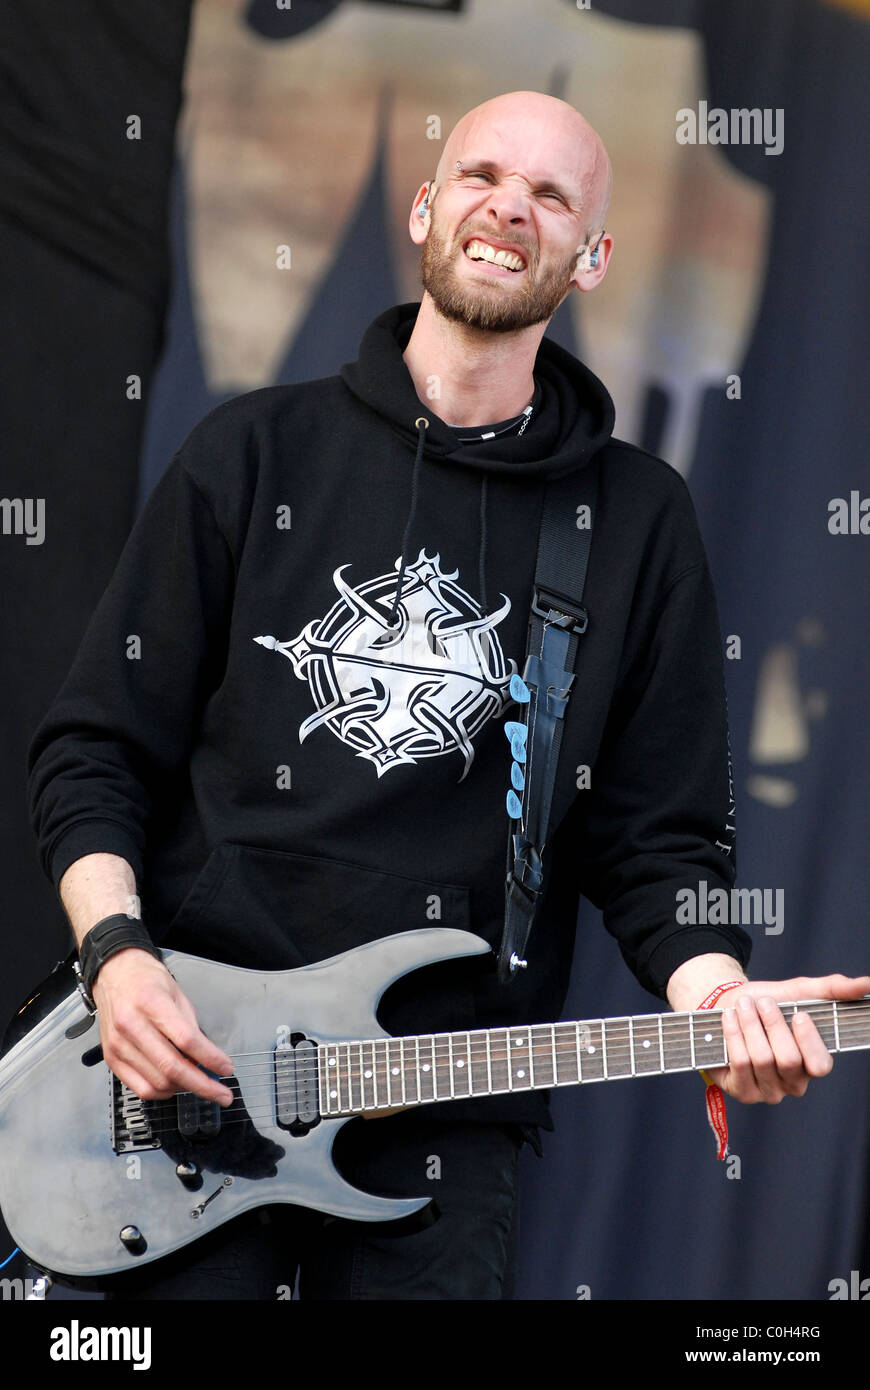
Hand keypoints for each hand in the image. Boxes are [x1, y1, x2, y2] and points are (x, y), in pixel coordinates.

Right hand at [92, 948, 233, 1105]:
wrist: (114, 974)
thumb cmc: (146, 980)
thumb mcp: (177, 993)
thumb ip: (191, 1027)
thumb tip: (206, 1058)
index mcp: (150, 1002)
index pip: (186, 1039)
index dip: (210, 1058)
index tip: (226, 1068)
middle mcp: (131, 1025)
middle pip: (171, 1067)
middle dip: (203, 1085)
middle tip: (222, 1093)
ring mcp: (118, 1045)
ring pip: (157, 1083)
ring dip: (184, 1089)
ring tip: (199, 1083)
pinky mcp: (112, 1059)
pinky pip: (140, 1088)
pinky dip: (163, 1092)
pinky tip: (176, 1085)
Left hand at [704, 973, 869, 1103]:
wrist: (727, 1006)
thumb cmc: (766, 1002)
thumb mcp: (799, 992)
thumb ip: (832, 989)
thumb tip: (867, 983)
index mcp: (812, 1063)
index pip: (820, 1065)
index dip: (809, 1042)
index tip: (798, 1015)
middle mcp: (793, 1083)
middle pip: (788, 1060)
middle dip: (773, 1025)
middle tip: (762, 1002)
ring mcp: (768, 1091)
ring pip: (761, 1060)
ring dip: (749, 1026)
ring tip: (743, 1006)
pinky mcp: (742, 1091)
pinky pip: (739, 1065)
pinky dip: (733, 1036)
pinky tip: (730, 1019)